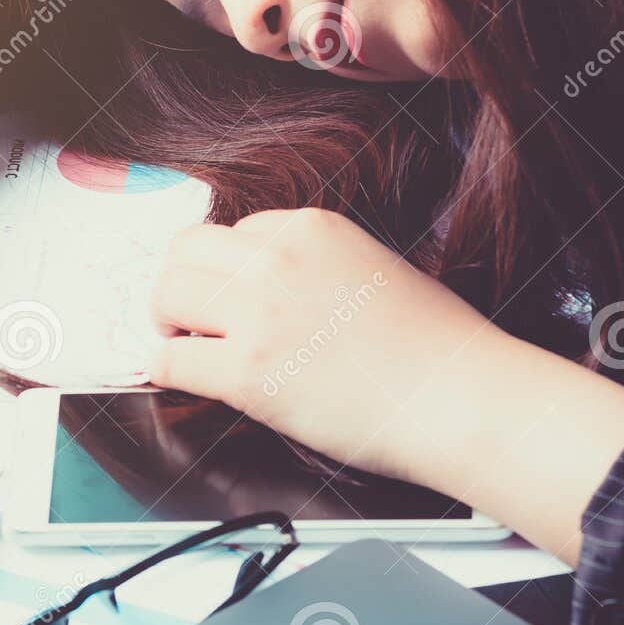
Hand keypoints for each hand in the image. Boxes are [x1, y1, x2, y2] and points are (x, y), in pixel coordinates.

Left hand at [146, 207, 509, 487]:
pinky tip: (181, 378)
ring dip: (166, 320)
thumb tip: (272, 291)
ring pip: (165, 295)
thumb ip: (317, 267)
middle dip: (182, 284)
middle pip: (184, 251)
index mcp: (311, 228)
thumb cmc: (435, 346)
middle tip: (189, 317)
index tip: (230, 297)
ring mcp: (259, 314)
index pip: (233, 232)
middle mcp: (277, 259)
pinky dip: (164, 368)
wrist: (459, 397)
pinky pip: (169, 360)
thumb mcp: (374, 267)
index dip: (227, 269)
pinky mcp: (248, 372)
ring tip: (185, 344)